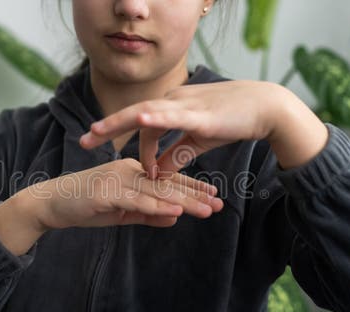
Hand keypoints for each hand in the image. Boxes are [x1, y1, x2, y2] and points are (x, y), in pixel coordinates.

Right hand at [27, 158, 222, 230]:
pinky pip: (138, 199)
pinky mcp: (107, 190)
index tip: (213, 197)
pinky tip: (177, 210)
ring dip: (185, 201)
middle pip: (168, 184)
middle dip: (195, 195)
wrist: (50, 204)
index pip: (167, 181)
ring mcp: (118, 178)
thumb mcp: (120, 213)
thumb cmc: (83, 207)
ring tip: (207, 209)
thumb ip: (147, 214)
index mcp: (132, 172)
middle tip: (220, 203)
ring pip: (158, 191)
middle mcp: (128, 170)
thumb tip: (174, 217)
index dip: (191, 189)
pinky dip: (159, 204)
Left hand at [79, 81, 328, 176]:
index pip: (145, 127)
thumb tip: (156, 172)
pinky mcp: (198, 113)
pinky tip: (137, 119)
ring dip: (118, 123)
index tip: (141, 171)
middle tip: (83, 140)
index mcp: (173, 105)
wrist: (266, 107)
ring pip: (143, 113)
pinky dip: (151, 117)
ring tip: (95, 132)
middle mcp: (174, 100)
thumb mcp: (199, 140)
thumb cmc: (235, 120)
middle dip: (107, 128)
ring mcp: (184, 104)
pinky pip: (169, 115)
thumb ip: (177, 154)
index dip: (140, 150)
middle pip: (132, 114)